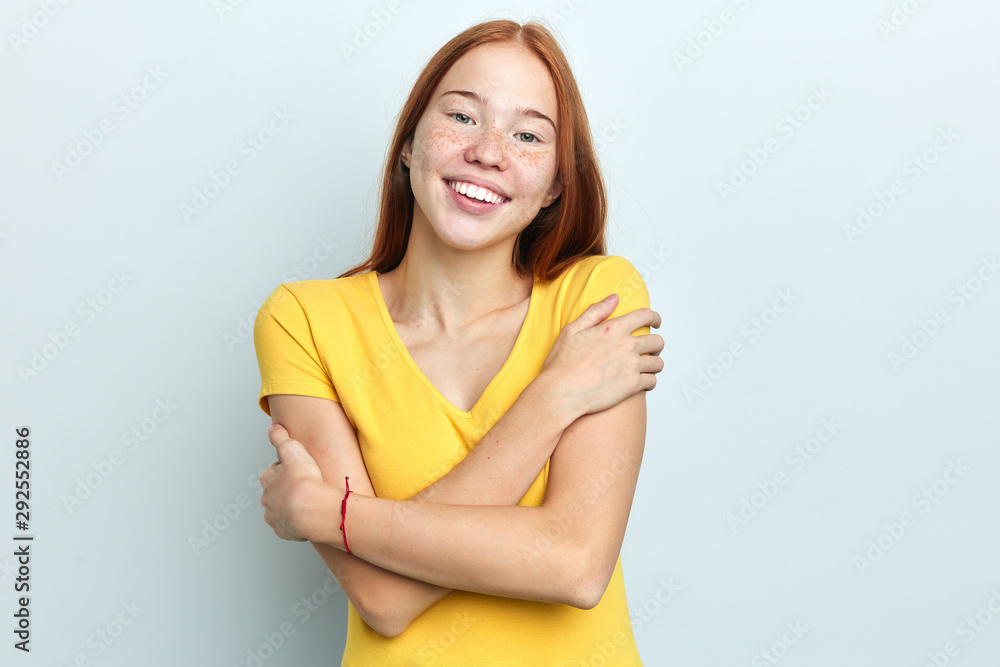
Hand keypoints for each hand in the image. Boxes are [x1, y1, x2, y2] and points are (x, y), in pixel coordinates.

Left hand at [259, 423, 329, 541]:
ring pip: (280, 510)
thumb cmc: (303, 480)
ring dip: (290, 506)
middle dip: (286, 489)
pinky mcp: (284, 531)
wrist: (312, 510)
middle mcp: (267, 499)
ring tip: (308, 502)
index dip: (285, 469)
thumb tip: (273, 428)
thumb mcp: (292, 449)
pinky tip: (307, 516)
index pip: (273, 472)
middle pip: (275, 492)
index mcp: (268, 479)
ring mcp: (275, 516)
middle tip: (303, 486)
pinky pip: (288, 526)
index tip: (296, 469)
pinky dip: (296, 522)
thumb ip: (280, 437)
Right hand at [539, 294, 663, 417]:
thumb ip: (596, 312)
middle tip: (649, 349)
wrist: (561, 392)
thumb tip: (613, 299)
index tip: (655, 322)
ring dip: (654, 364)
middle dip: (655, 344)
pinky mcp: (632, 386)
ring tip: (646, 367)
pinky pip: (652, 381)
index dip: (654, 317)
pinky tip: (642, 383)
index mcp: (613, 329)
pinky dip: (649, 382)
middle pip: (657, 341)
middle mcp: (626, 346)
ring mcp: (631, 366)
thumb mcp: (573, 330)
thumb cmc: (562, 364)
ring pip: (658, 363)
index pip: (645, 316)